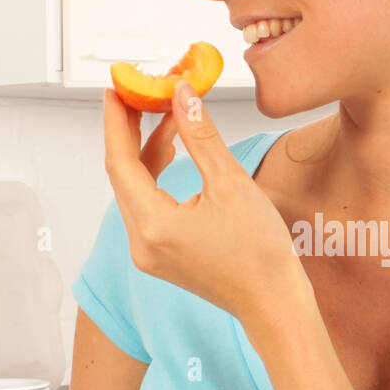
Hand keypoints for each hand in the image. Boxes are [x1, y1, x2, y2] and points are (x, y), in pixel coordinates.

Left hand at [102, 82, 311, 334]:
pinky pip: (146, 206)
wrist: (273, 302)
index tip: (115, 88)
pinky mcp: (160, 255)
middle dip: (129, 131)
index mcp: (154, 225)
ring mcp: (148, 252)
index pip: (120, 162)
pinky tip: (170, 151)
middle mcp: (141, 243)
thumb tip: (181, 95)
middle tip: (139, 92)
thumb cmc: (260, 253)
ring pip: (134, 190)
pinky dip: (155, 176)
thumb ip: (200, 135)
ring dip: (145, 152)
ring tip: (164, 115)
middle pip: (122, 175)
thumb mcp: (231, 183)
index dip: (115, 122)